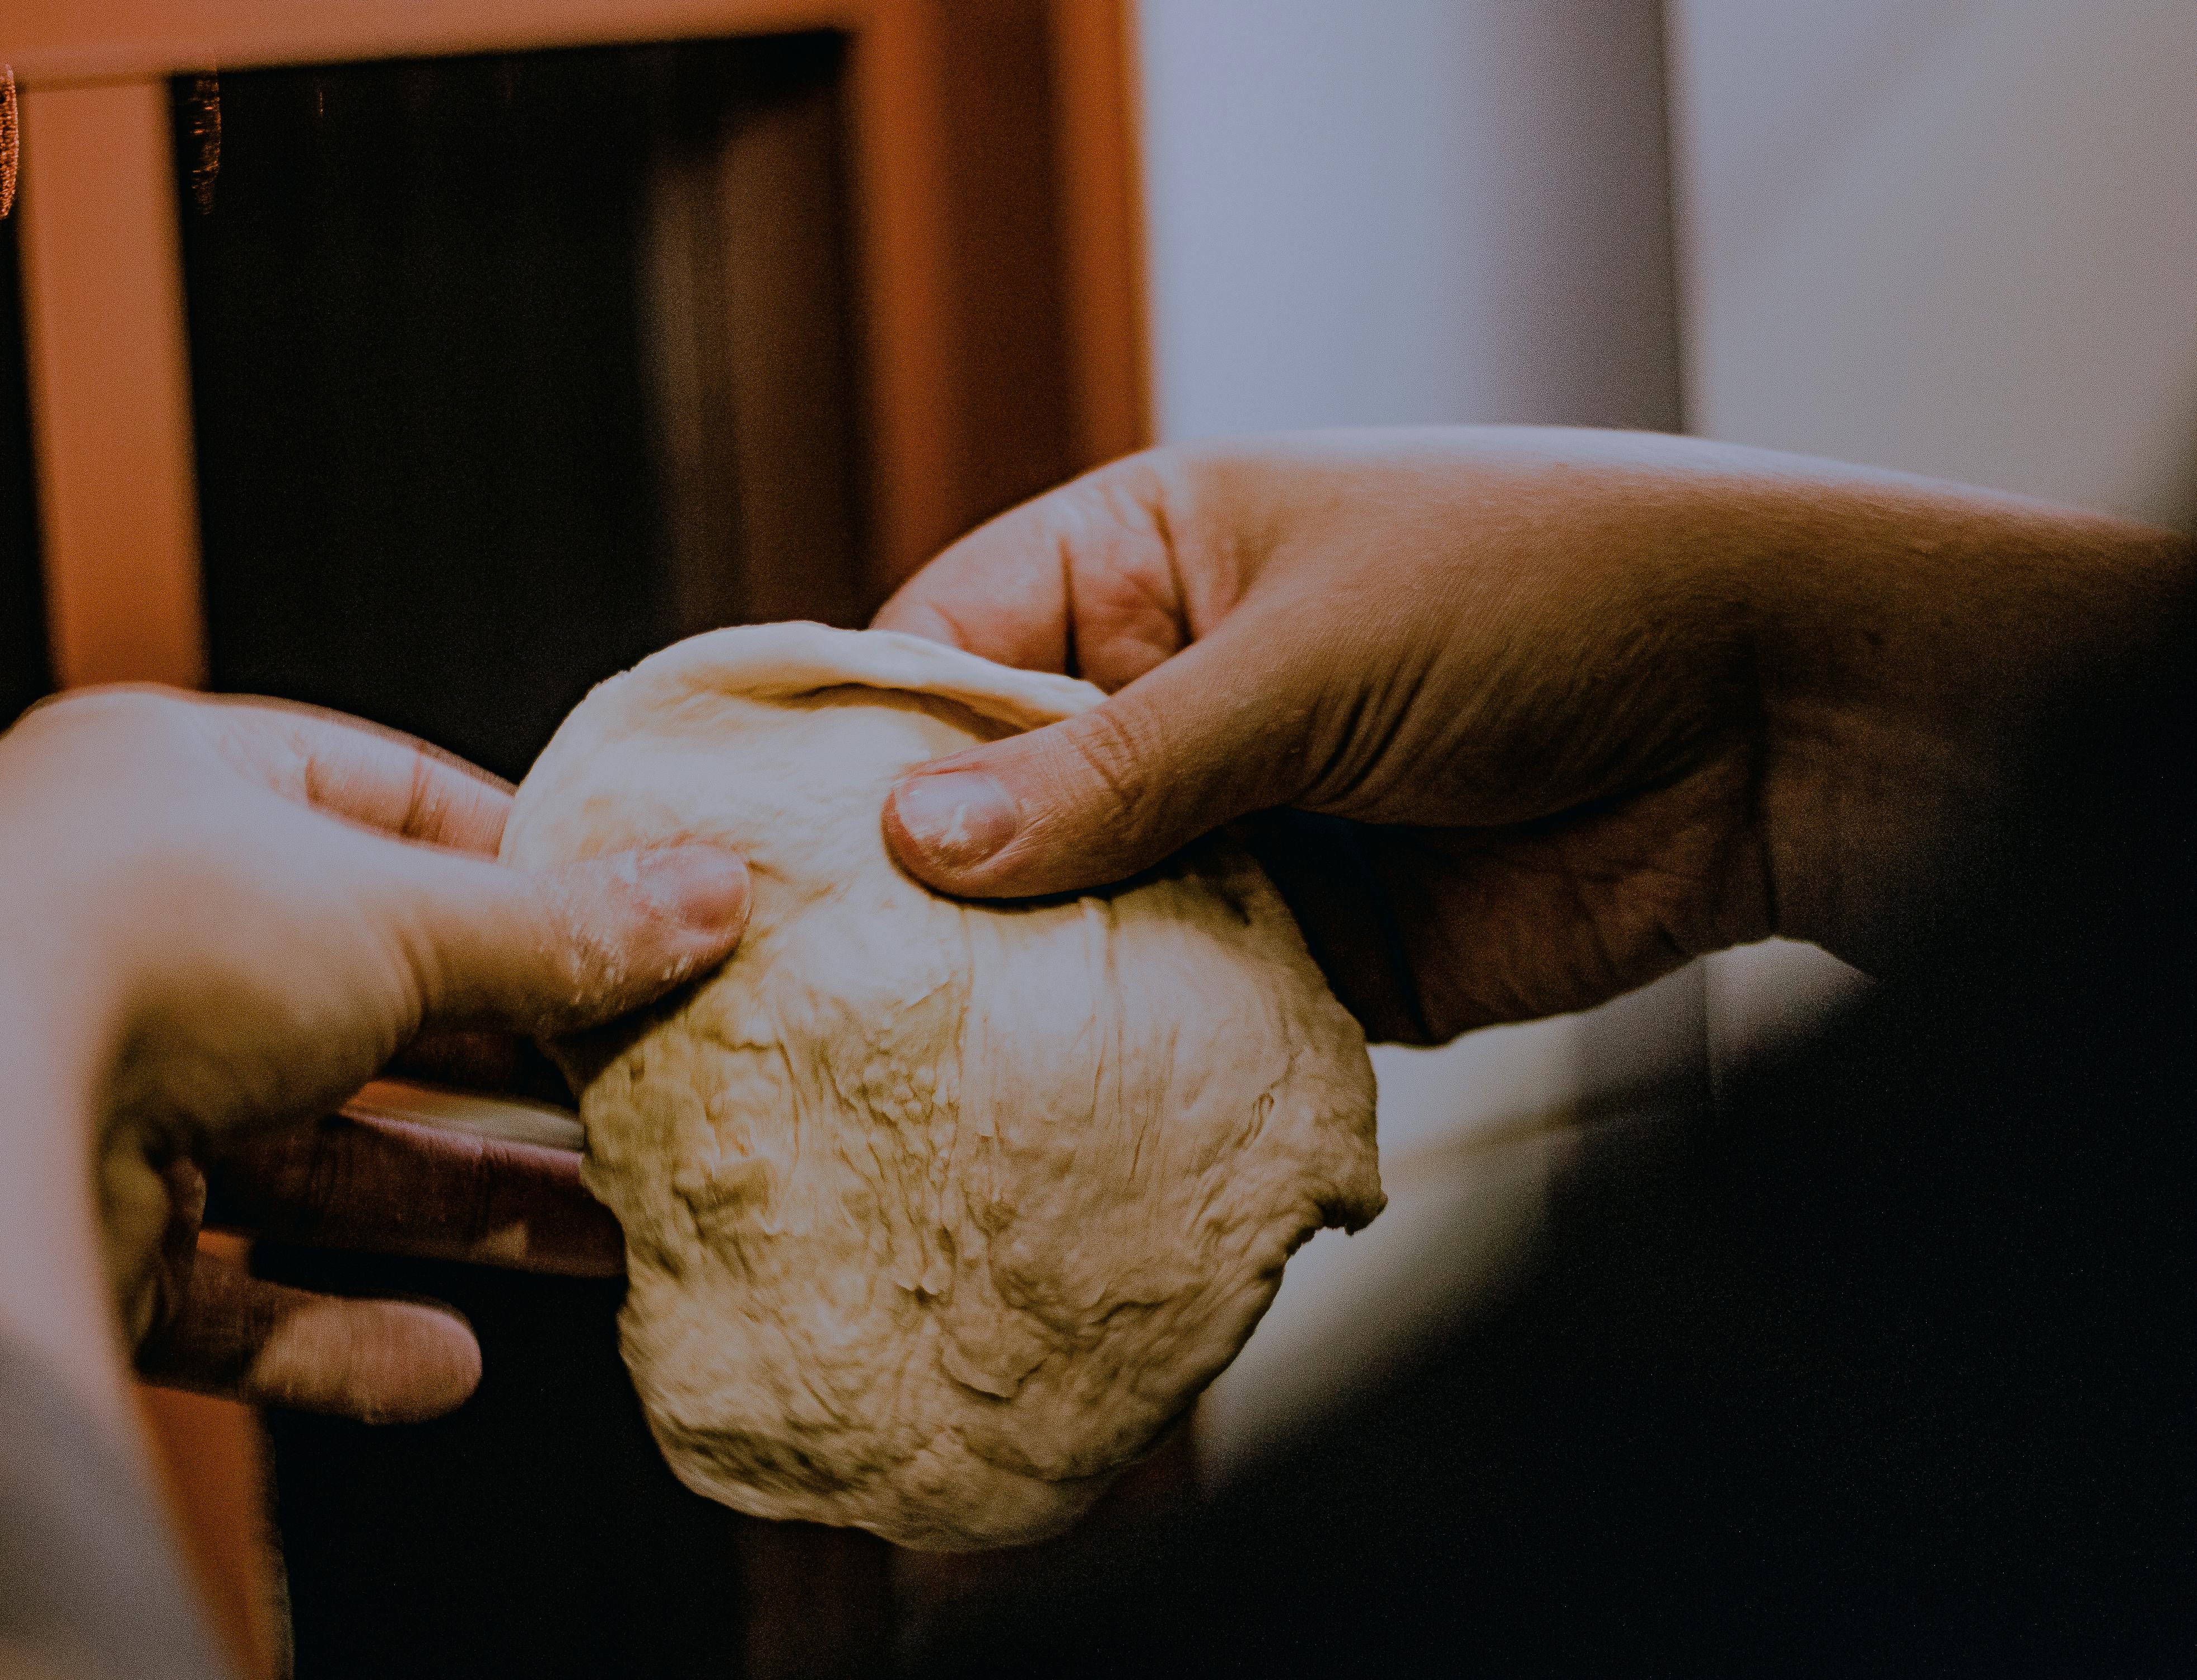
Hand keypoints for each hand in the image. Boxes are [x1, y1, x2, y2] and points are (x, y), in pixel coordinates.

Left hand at [0, 690, 747, 1430]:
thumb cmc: (150, 941)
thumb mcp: (397, 912)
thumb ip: (558, 927)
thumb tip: (719, 893)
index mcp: (169, 788)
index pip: (378, 802)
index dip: (517, 861)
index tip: (636, 919)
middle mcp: (116, 927)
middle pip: (358, 997)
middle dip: (509, 1058)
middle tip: (646, 1096)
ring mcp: (81, 1083)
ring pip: (308, 1152)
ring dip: (454, 1205)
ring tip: (602, 1246)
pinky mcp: (61, 1230)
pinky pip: (225, 1286)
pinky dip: (333, 1328)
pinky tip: (443, 1365)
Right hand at [875, 428, 2182, 1041]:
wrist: (1776, 719)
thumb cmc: (1540, 597)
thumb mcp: (1308, 656)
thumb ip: (1116, 763)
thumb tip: (916, 842)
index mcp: (1148, 562)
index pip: (949, 643)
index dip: (860, 742)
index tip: (766, 849)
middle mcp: (1172, 698)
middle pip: (998, 804)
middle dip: (928, 893)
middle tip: (811, 997)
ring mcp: (1239, 828)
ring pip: (1081, 921)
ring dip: (1028, 990)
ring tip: (910, 1079)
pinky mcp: (1310, 949)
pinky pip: (1186, 1008)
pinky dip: (1137, 1058)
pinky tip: (1058, 1115)